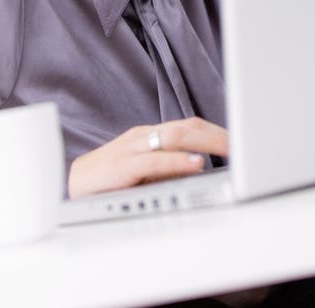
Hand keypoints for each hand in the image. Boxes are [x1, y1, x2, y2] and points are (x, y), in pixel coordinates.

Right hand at [67, 116, 228, 199]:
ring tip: (230, 149)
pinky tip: (196, 164)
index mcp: (151, 135)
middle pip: (187, 127)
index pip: (190, 126)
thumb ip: (170, 170)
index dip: (217, 132)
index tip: (240, 141)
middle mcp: (144, 136)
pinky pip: (155, 159)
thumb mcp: (146, 174)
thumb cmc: (109, 181)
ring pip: (175, 136)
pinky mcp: (122, 165)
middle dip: (218, 135)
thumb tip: (200, 171)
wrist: (71, 187)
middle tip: (243, 143)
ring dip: (207, 143)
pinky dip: (179, 161)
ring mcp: (132, 147)